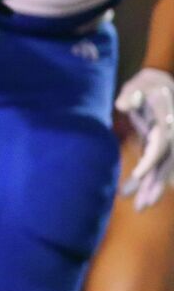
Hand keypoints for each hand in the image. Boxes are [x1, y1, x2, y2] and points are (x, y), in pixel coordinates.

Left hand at [118, 67, 173, 208]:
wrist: (160, 83)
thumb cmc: (146, 85)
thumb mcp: (138, 86)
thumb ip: (131, 95)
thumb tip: (122, 104)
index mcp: (168, 122)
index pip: (161, 145)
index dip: (151, 160)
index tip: (139, 174)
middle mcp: (172, 136)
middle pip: (165, 165)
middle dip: (154, 186)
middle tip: (142, 206)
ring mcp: (169, 143)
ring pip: (162, 170)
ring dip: (151, 189)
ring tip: (139, 207)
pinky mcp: (161, 147)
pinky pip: (156, 167)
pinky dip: (146, 180)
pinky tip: (132, 193)